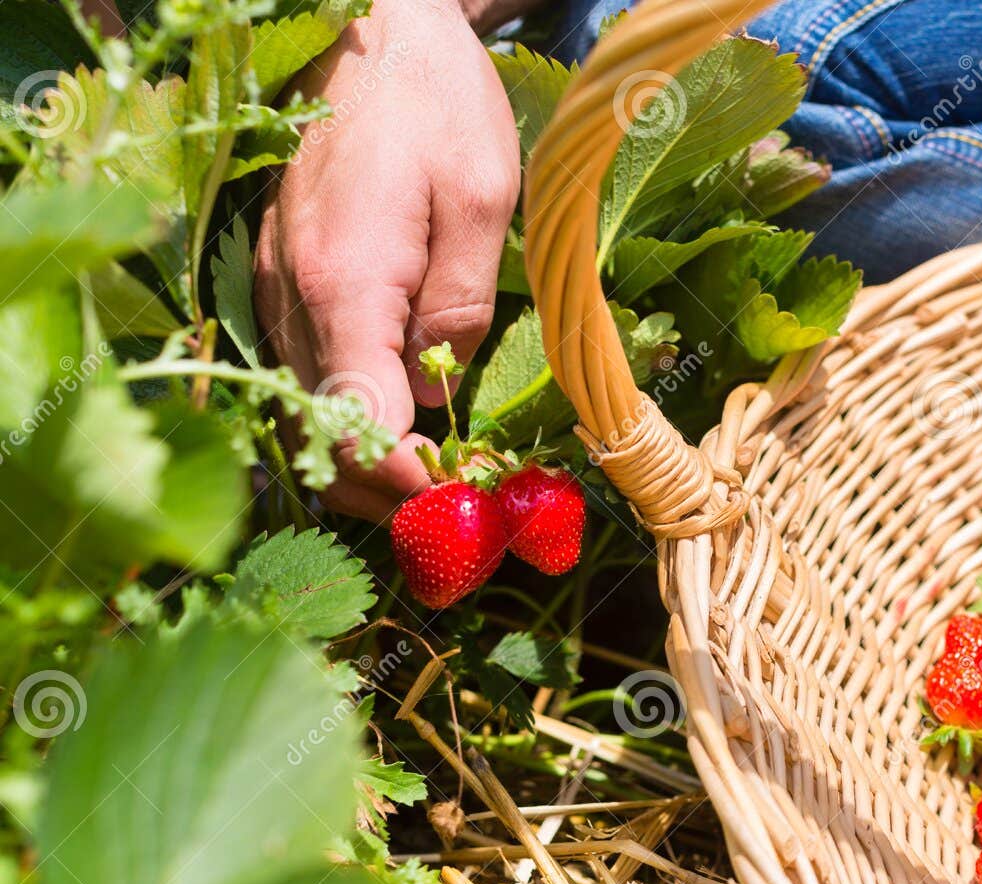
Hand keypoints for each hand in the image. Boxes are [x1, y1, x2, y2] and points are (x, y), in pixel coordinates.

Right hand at [256, 0, 520, 520]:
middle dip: (381, 487)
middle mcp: (291, 295)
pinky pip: (304, 371)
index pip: (354, 418)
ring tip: (429, 487)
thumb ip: (461, 304)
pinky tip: (395, 430)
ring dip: (360, 461)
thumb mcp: (483, 197)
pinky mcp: (283, 279)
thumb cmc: (432, 102)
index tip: (452, 500)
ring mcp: (276, 288)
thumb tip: (440, 389)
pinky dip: (344, 417)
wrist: (369, 29)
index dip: (399, 477)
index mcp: (344, 282)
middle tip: (451, 513)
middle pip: (319, 430)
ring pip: (303, 408)